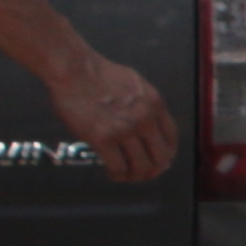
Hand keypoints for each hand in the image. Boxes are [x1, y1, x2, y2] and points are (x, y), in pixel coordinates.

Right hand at [51, 51, 181, 184]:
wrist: (74, 70)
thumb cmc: (98, 74)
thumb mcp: (136, 84)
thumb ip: (146, 105)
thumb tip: (152, 127)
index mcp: (154, 104)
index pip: (171, 139)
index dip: (166, 155)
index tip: (159, 162)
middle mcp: (144, 119)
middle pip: (160, 158)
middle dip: (152, 170)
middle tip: (141, 173)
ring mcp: (124, 129)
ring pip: (140, 167)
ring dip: (133, 176)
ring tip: (124, 174)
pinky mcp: (103, 138)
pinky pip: (118, 167)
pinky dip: (116, 175)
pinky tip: (111, 172)